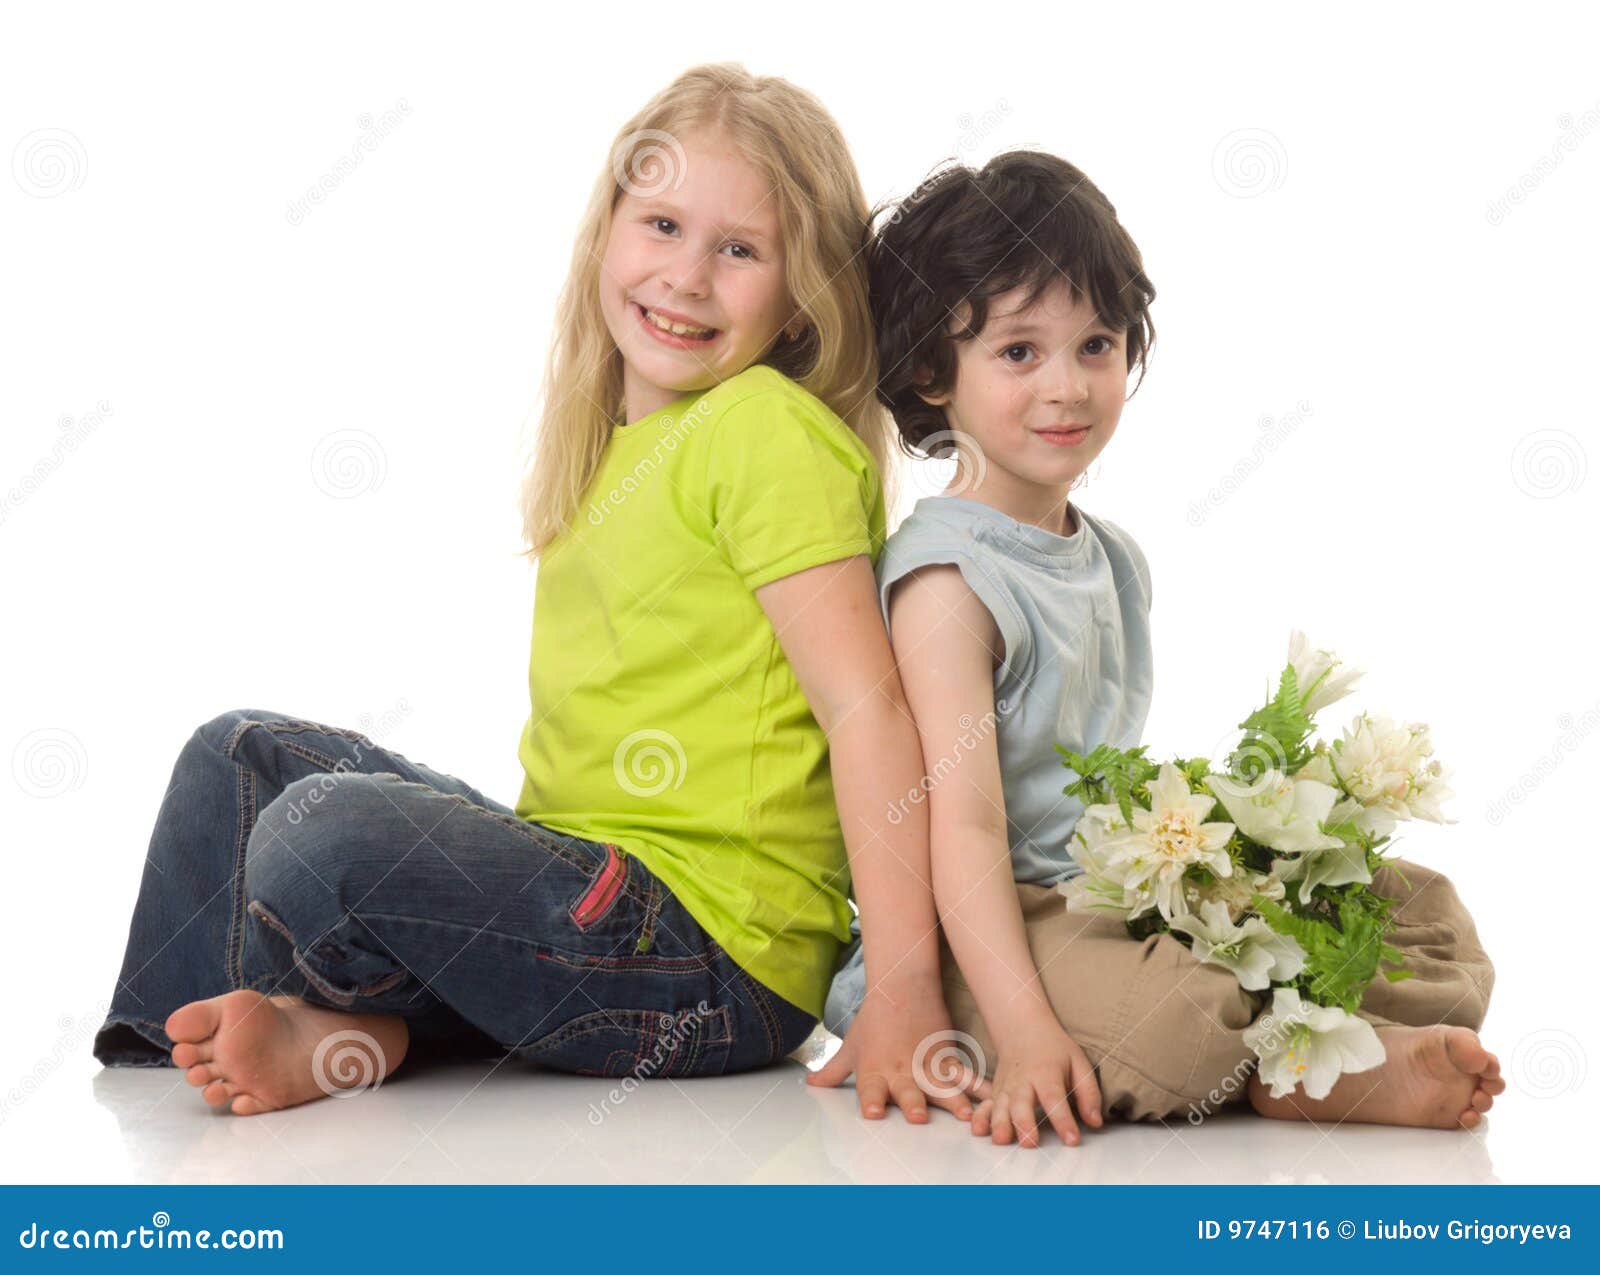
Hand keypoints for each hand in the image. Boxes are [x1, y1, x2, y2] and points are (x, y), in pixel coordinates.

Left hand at [807, 978, 990, 1123]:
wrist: (902, 986)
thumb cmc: (873, 1020)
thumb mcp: (850, 1047)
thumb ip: (832, 1071)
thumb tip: (812, 1084)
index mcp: (874, 1071)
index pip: (870, 1090)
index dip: (872, 1102)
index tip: (874, 1114)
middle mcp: (901, 1071)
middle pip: (908, 1091)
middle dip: (913, 1104)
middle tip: (918, 1117)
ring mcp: (926, 1065)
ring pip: (942, 1087)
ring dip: (953, 1102)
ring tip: (965, 1117)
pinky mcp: (947, 1057)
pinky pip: (965, 1075)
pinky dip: (979, 1087)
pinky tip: (992, 1098)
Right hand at [972, 1019, 1102, 1147]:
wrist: (1023, 1028)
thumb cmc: (1054, 1049)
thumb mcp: (1079, 1063)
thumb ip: (1088, 1093)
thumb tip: (1095, 1122)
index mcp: (1046, 1073)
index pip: (1055, 1097)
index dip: (1063, 1120)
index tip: (1072, 1140)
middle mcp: (1023, 1081)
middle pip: (1022, 1103)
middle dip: (1024, 1124)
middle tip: (1030, 1144)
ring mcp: (1006, 1087)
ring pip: (1000, 1107)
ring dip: (999, 1124)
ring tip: (1002, 1140)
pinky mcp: (995, 1093)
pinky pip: (984, 1105)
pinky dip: (979, 1118)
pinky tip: (978, 1131)